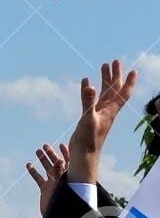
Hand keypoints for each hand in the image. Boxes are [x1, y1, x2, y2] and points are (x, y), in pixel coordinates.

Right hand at [26, 143, 69, 216]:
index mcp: (69, 179)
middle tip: (45, 145)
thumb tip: (61, 160)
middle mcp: (62, 180)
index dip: (66, 153)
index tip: (61, 144)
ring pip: (47, 169)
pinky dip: (33, 172)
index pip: (69, 163)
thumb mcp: (62, 187)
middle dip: (51, 154)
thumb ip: (60, 173)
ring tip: (37, 151)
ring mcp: (53, 184)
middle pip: (56, 164)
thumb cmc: (65, 204)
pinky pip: (38, 178)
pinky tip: (29, 165)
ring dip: (42, 160)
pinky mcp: (45, 189)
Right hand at [70, 60, 136, 182]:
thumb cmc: (88, 140)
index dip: (128, 82)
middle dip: (116, 75)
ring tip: (103, 67)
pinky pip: (94, 99)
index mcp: (110, 111)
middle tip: (115, 61)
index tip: (133, 70)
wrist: (84, 155)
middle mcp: (107, 111)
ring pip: (106, 93)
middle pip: (115, 90)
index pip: (122, 93)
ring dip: (106, 80)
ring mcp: (99, 113)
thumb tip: (90, 85)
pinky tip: (87, 84)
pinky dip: (91, 90)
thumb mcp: (88, 119)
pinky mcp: (91, 117)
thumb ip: (88, 102)